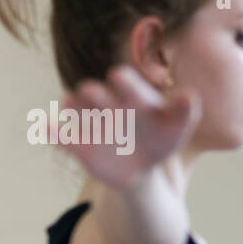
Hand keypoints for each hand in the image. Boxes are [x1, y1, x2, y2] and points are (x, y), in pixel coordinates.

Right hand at [54, 65, 199, 189]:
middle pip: (95, 93)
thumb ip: (184, 112)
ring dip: (73, 108)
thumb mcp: (177, 128)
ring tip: (70, 104)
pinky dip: (55, 133)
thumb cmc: (162, 139)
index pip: (126, 82)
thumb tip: (190, 96)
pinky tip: (52, 132)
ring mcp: (90, 122)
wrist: (141, 166)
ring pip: (75, 109)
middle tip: (91, 92)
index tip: (119, 78)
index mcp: (133, 96)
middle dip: (94, 94)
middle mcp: (107, 103)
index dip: (124, 82)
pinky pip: (62, 136)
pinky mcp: (77, 143)